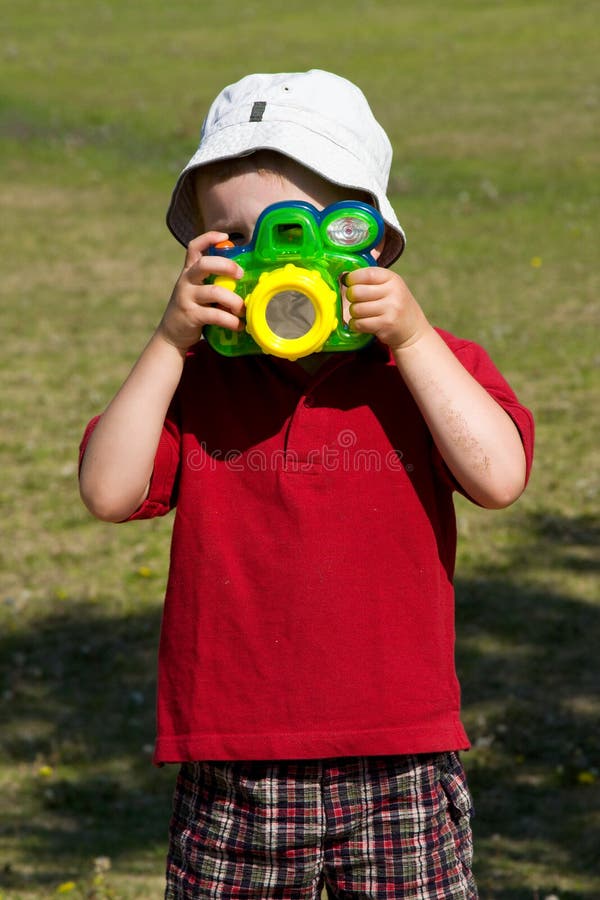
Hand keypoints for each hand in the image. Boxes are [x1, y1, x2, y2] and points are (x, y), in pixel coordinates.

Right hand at [157, 231, 244, 351]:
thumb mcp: (198, 292)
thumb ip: (214, 284)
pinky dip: (231, 321)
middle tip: (241, 275)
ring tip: (243, 310)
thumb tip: (246, 282)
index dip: (208, 238)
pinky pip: (215, 315)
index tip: (225, 236)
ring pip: (214, 292)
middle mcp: (186, 281)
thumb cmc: (193, 310)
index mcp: (189, 272)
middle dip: (227, 266)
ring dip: (234, 301)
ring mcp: (187, 298)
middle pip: (205, 264)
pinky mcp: (191, 316)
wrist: (172, 335)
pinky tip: (239, 325)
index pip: (194, 247)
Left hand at [345, 268, 430, 350]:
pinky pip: (359, 323)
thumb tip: (343, 275)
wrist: (413, 330)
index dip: (352, 279)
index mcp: (392, 278)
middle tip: (357, 302)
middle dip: (351, 298)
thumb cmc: (394, 306)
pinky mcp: (386, 324)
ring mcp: (391, 308)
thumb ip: (371, 279)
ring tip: (362, 315)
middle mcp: (393, 291)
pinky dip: (356, 325)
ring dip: (354, 314)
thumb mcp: (390, 287)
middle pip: (356, 292)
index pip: (366, 274)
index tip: (349, 283)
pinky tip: (362, 324)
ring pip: (356, 309)